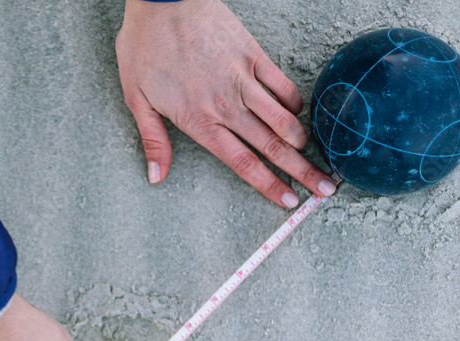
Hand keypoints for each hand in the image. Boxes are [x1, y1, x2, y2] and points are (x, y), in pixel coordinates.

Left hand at [116, 0, 335, 206]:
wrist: (164, 0)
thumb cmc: (145, 47)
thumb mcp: (135, 98)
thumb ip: (153, 140)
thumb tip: (156, 177)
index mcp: (199, 122)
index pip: (242, 163)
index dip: (268, 185)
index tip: (289, 201)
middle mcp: (226, 106)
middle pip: (272, 147)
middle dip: (301, 172)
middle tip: (324, 189)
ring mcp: (243, 79)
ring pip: (283, 119)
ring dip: (304, 142)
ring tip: (322, 160)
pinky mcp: (253, 55)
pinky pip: (282, 85)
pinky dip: (294, 104)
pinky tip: (299, 116)